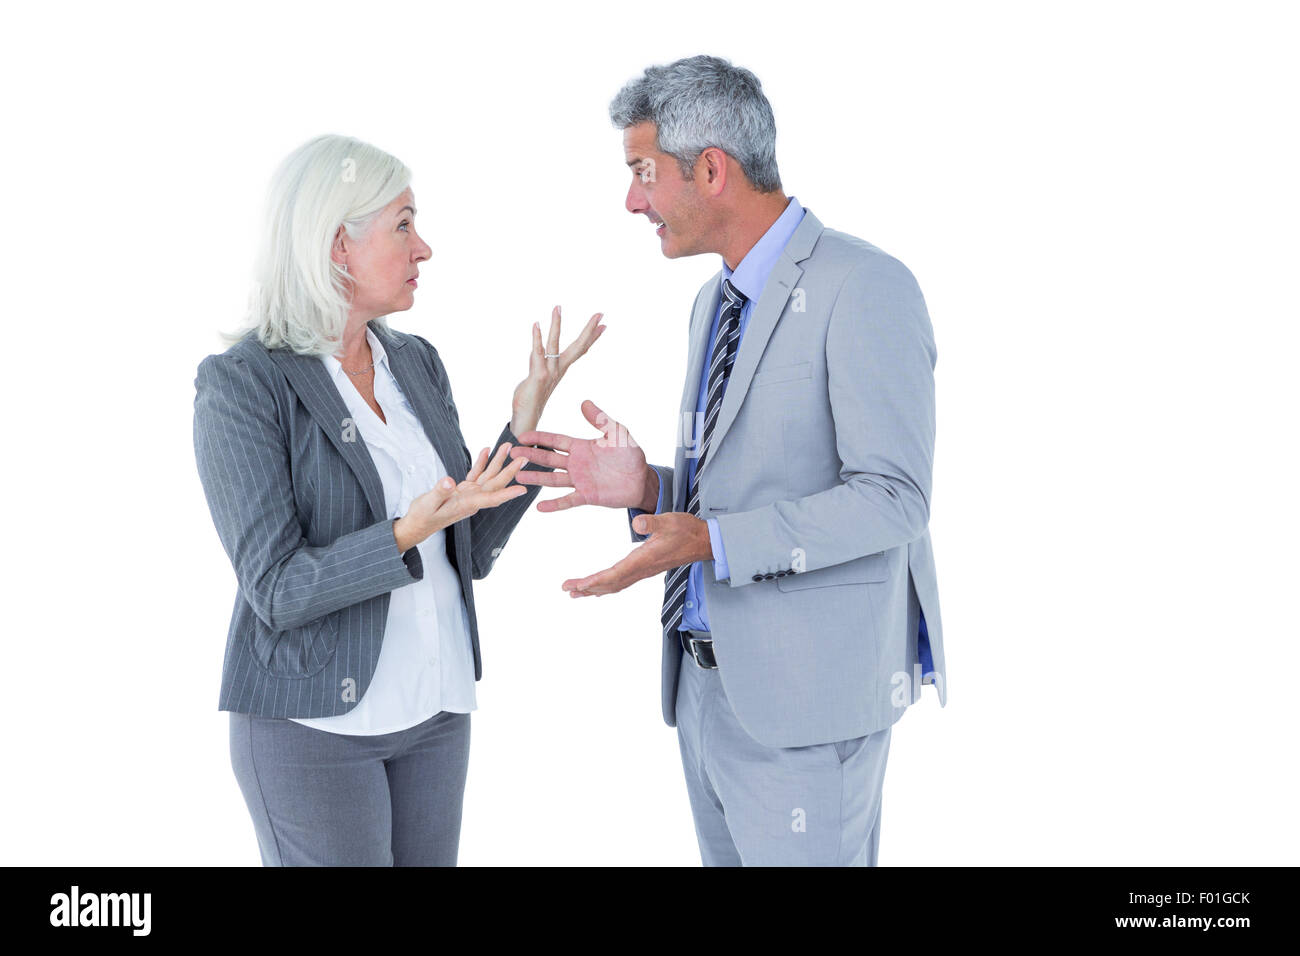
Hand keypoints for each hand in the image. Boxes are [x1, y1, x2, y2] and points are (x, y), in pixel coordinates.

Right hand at [393, 442, 527, 550]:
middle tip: (524, 457)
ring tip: (507, 446)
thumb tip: (450, 481)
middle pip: (495, 484)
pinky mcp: (463, 490)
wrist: (417, 525)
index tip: (523, 489)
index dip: (508, 494)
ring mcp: (469, 494)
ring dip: (498, 462)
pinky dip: (482, 463)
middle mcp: (472, 499)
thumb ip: (439, 492)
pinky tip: (486, 451)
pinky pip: (476, 474)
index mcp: (467, 504)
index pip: (492, 499)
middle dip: (510, 470)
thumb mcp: (427, 504)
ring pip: (488, 476)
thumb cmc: (422, 517)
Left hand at [510, 306, 605, 436]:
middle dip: (588, 329)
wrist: (526, 419)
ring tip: (558, 307)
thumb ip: (539, 362)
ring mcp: (549, 372)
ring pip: (554, 344)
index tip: (603, 324)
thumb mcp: (538, 376)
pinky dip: (537, 338)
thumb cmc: (531, 398)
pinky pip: (537, 353)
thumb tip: (539, 351)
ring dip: (556, 325)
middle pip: (577, 346)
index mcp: (561, 369)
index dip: (592, 337)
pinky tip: (536, 324)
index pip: (580, 350)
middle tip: (600, 313)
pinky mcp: (537, 376)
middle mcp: (558, 369)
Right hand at [510, 400, 654, 512]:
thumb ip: (601, 419)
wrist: (642, 480)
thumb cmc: (631, 455)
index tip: (521, 436)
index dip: (538, 438)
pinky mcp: (587, 496)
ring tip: (518, 476)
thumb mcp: (617, 433)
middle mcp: (576, 464)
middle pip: (548, 459)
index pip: (555, 441)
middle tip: (511, 454)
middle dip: (530, 456)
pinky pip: (567, 500)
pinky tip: (539, 507)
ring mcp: (580, 481)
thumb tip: (584, 402)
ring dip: (536, 478)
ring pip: (553, 479)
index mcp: (581, 447)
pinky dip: (554, 504)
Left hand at [561, 512, 712, 597]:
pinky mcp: (646, 568)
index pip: (614, 574)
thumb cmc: (686, 530)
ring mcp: (644, 571)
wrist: (704, 542)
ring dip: (595, 589)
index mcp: (643, 559)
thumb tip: (636, 524)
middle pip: (610, 584)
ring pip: (615, 585)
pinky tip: (599, 588)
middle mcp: (642, 569)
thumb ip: (651, 522)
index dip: (594, 581)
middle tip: (566, 589)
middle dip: (587, 588)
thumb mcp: (669, 520)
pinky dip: (607, 585)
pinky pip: (622, 581)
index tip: (577, 585)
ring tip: (575, 592)